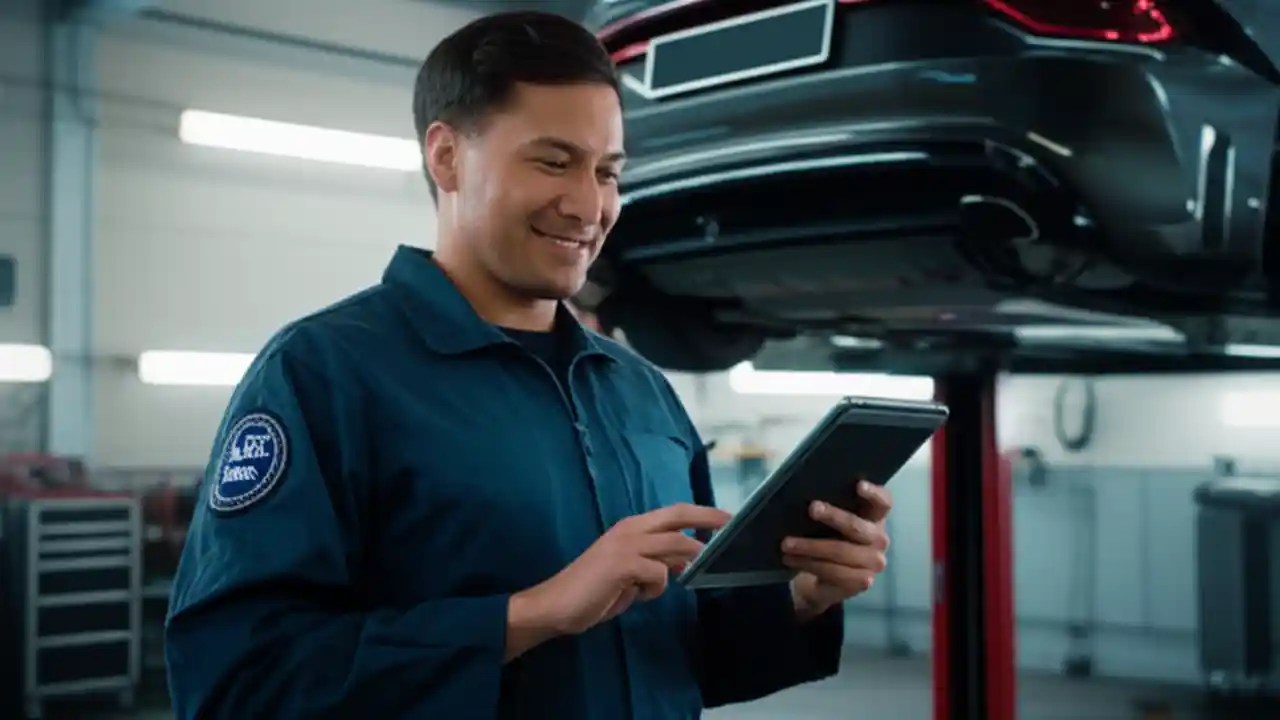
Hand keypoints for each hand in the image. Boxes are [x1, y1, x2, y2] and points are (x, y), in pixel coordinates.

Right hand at [507, 503, 730, 657]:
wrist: (557, 604)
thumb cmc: (593, 590)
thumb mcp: (631, 574)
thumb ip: (656, 565)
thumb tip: (683, 563)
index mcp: (632, 527)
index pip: (674, 512)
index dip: (701, 513)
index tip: (726, 517)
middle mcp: (631, 529)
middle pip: (678, 515)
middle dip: (708, 518)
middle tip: (731, 525)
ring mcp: (626, 544)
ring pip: (674, 544)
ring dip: (687, 560)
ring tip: (685, 574)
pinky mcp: (622, 563)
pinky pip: (658, 573)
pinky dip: (655, 587)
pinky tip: (635, 595)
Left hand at [782, 479, 892, 621]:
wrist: (821, 580)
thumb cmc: (825, 539)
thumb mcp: (828, 522)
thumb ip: (827, 506)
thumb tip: (805, 493)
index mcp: (875, 518)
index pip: (883, 502)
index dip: (874, 493)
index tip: (858, 485)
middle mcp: (879, 539)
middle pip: (857, 526)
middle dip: (833, 516)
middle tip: (812, 508)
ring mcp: (873, 563)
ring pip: (840, 552)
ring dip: (810, 546)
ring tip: (786, 543)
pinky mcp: (861, 582)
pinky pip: (833, 572)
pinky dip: (809, 564)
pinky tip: (791, 559)